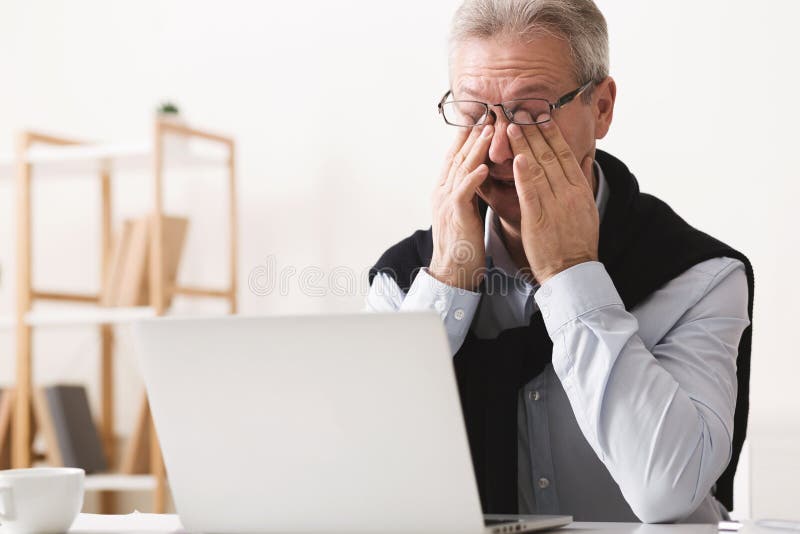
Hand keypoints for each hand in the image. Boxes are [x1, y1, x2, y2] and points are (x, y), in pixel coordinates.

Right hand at [429, 124, 492, 290]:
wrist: (452, 271)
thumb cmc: (464, 244)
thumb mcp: (464, 212)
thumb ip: (468, 192)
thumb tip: (480, 174)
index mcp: (444, 191)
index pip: (455, 157)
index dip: (465, 137)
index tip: (478, 118)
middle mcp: (442, 193)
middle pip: (457, 157)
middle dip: (472, 135)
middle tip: (486, 114)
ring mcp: (446, 203)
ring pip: (461, 170)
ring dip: (475, 149)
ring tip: (488, 131)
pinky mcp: (456, 216)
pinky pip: (464, 193)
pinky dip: (473, 178)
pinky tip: (484, 167)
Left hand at [507, 114, 598, 283]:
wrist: (574, 271)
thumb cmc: (578, 242)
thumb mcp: (586, 207)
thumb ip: (583, 180)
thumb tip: (585, 157)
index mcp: (579, 188)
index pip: (564, 153)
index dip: (551, 133)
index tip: (540, 115)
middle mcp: (568, 192)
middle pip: (549, 155)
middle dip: (534, 131)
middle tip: (520, 110)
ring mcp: (555, 204)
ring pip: (538, 169)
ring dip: (523, 145)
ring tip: (510, 126)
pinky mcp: (539, 219)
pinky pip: (531, 192)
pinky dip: (524, 174)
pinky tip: (517, 157)